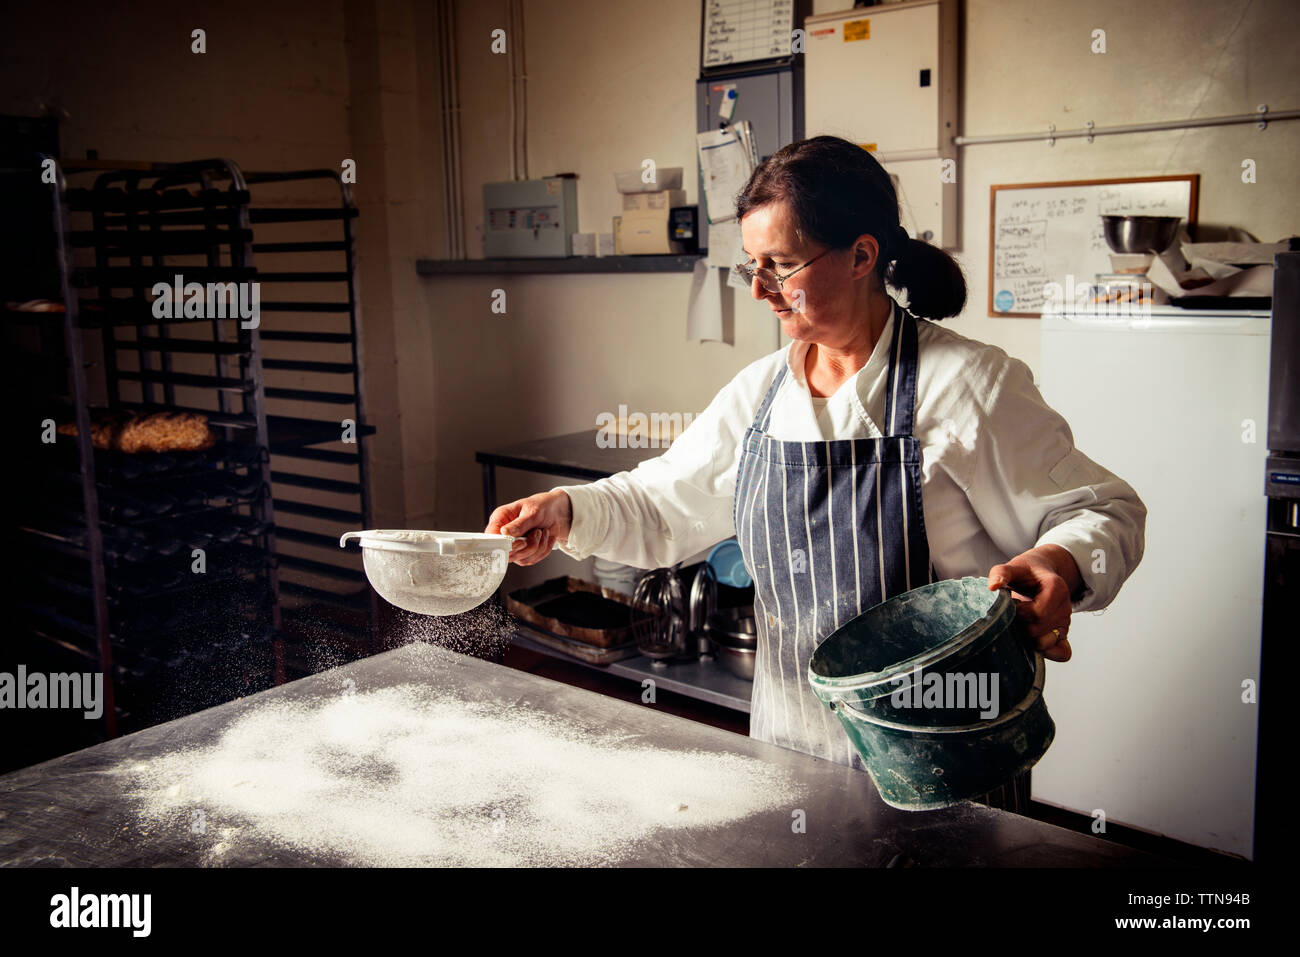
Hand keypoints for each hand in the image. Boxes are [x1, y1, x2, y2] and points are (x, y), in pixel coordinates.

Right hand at [485, 490, 572, 565]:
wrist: (555, 513)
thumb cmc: (541, 507)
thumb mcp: (532, 512)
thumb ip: (519, 524)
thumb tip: (504, 532)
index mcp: (500, 520)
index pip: (491, 538)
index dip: (504, 545)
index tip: (520, 542)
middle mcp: (503, 535)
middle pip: (507, 554)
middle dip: (527, 546)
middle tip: (536, 532)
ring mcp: (513, 546)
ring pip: (521, 559)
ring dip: (537, 546)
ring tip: (541, 532)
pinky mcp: (523, 553)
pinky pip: (532, 560)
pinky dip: (543, 549)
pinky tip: (544, 537)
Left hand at [987, 545, 1079, 661]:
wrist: (1042, 574)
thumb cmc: (1027, 572)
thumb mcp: (1014, 567)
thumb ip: (1002, 573)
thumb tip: (992, 587)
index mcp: (1057, 589)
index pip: (1037, 613)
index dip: (1018, 612)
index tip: (1010, 603)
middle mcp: (1065, 608)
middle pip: (1038, 630)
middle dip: (1019, 625)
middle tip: (1011, 614)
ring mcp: (1065, 623)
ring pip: (1046, 643)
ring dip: (1027, 638)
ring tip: (1018, 624)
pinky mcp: (1062, 634)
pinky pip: (1063, 653)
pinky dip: (1048, 653)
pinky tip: (1030, 642)